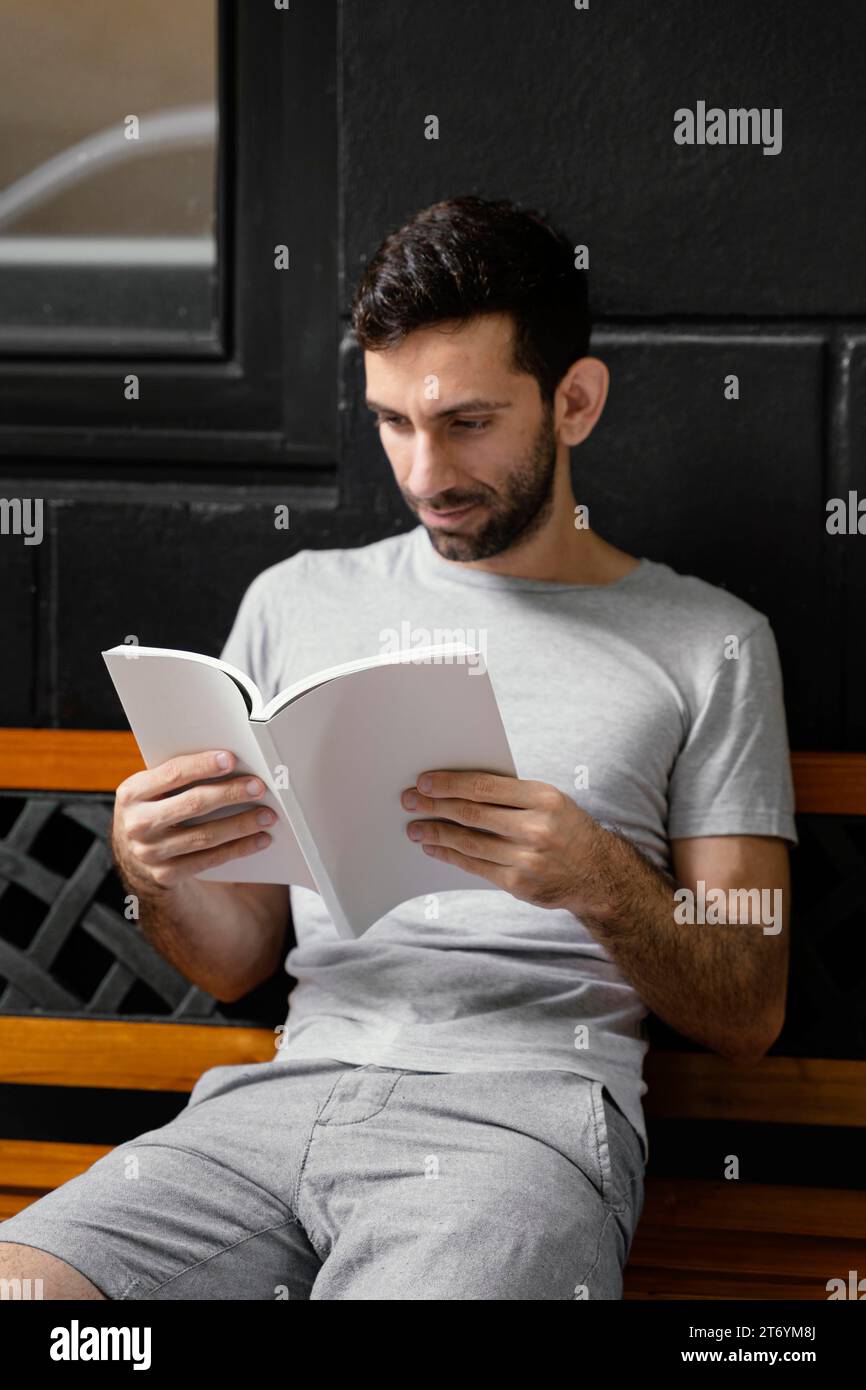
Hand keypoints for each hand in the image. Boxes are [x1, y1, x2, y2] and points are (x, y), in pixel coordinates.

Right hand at [111, 749, 275, 892]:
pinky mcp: (166, 874)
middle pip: (193, 804)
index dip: (203, 765)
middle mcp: (137, 824)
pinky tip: (260, 839)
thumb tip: (230, 762)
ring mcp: (150, 852)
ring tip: (267, 815)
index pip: (172, 774)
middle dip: (230, 793)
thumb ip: (178, 776)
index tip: (231, 759)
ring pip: (205, 836)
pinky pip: (210, 860)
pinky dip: (239, 848)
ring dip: (241, 824)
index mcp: (132, 793)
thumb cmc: (154, 808)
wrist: (132, 854)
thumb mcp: (152, 789)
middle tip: (258, 786)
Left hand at [401, 769, 617, 918]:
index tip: (424, 781)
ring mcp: (527, 858)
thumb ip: (511, 795)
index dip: (449, 783)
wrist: (598, 874)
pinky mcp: (519, 883)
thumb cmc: (566, 829)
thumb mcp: (550, 802)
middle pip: (472, 813)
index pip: (484, 786)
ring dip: (436, 833)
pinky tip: (434, 848)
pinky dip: (450, 856)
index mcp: (543, 798)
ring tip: (415, 827)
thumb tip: (458, 787)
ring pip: (469, 842)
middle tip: (409, 801)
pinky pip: (475, 866)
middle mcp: (536, 828)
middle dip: (435, 806)